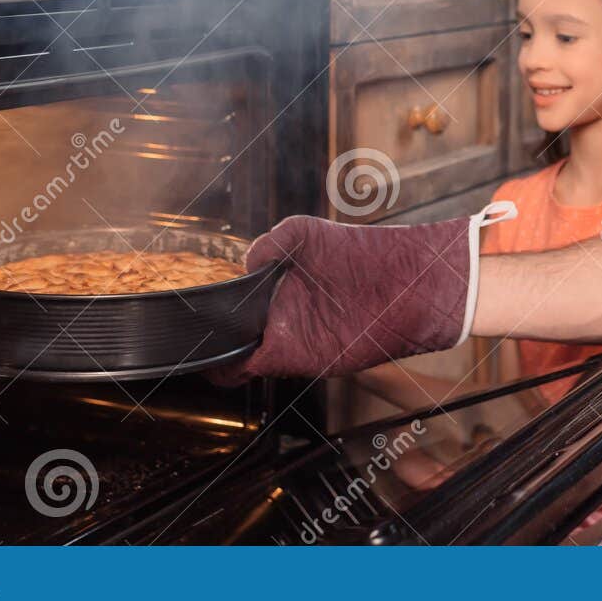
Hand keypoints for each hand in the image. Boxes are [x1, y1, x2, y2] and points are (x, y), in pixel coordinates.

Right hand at [205, 213, 474, 383]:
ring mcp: (292, 340)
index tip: (188, 311)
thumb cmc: (368, 253)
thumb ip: (274, 240)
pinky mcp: (306, 356)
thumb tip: (246, 262)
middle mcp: (280, 319)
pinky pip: (259, 367)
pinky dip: (234, 366)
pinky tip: (228, 348)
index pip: (231, 311)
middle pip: (227, 338)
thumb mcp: (310, 233)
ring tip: (200, 339)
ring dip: (215, 353)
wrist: (414, 281)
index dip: (208, 314)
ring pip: (236, 357)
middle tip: (186, 329)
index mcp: (278, 292)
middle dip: (203, 338)